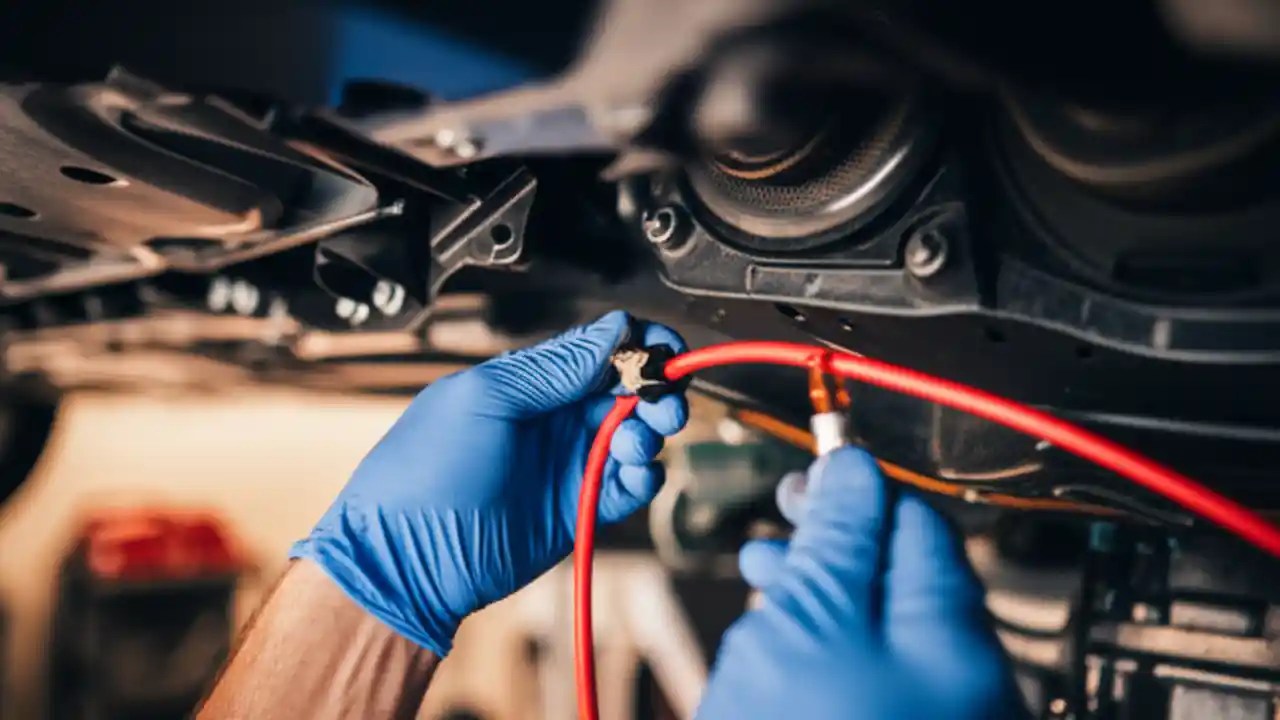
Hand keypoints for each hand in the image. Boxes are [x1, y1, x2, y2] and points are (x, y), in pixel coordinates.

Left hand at [290, 311, 687, 655]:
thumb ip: (553, 367)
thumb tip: (612, 330)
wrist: (405, 562)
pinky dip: (644, 476)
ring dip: (650, 433)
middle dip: (654, 390)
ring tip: (635, 444)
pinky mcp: (579, 508)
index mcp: (529, 381)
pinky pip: (628, 485)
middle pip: (627, 391)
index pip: (596, 349)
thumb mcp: (484, 399)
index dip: (638, 344)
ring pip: (635, 436)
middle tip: (662, 401)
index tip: (664, 348)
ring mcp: (567, 464)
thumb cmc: (423, 475)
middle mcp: (553, 419)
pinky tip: (635, 474)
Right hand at [697, 448, 1025, 719]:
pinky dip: (822, 649)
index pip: (914, 525)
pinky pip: (866, 679)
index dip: (858, 486)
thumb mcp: (811, 626)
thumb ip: (837, 543)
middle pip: (899, 576)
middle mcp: (956, 682)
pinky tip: (777, 648)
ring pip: (876, 629)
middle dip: (833, 539)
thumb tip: (853, 470)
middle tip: (779, 520)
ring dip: (818, 589)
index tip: (811, 471)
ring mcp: (926, 714)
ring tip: (762, 575)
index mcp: (952, 640)